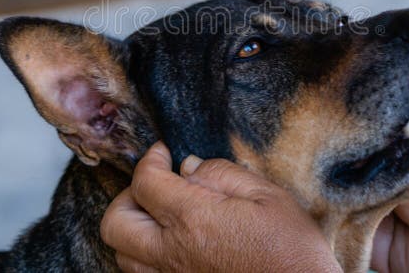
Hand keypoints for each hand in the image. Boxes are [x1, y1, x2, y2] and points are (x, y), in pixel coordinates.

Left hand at [100, 142, 340, 272]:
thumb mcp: (267, 196)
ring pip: (122, 255)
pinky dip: (145, 256)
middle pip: (115, 223)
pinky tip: (173, 243)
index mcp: (194, 220)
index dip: (150, 158)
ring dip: (133, 228)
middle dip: (129, 195)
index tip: (163, 152)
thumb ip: (222, 175)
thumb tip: (187, 166)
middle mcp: (173, 254)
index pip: (145, 182)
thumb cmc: (293, 250)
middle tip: (155, 184)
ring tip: (162, 215)